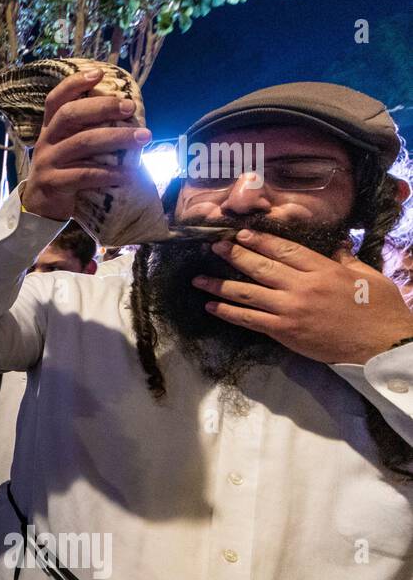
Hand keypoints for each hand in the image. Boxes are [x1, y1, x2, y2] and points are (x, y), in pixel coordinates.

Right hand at [20, 67, 150, 220]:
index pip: (56, 100)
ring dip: (116, 138)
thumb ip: (86, 132)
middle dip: (102, 107)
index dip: (74, 84)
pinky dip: (108, 173)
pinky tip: (127, 174)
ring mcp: (47, 162)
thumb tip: (127, 115)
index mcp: (50, 129)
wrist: (40, 206)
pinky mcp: (53, 183)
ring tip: (143, 138)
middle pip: (70, 115)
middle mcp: (46, 141)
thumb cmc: (64, 171)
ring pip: (82, 143)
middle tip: (130, 107)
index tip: (99, 73)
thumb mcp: (68, 148)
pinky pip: (84, 175)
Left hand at [193, 228, 412, 363]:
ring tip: (198, 278)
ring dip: (220, 284)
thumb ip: (347, 260)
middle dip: (234, 255)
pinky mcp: (284, 331)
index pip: (284, 250)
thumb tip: (336, 245)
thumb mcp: (369, 277)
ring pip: (248, 293)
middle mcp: (302, 287)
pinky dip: (228, 312)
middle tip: (214, 246)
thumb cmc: (380, 310)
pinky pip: (249, 320)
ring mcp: (290, 310)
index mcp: (323, 270)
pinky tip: (211, 306)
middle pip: (261, 267)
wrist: (382, 346)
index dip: (259, 240)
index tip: (241, 233)